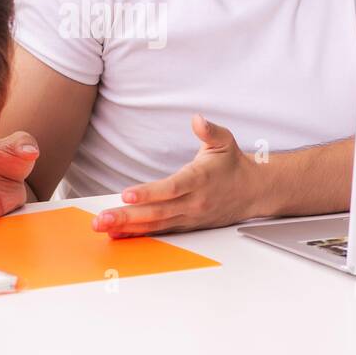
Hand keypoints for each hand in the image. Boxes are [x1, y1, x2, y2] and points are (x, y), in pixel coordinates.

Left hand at [94, 114, 260, 237]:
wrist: (253, 193)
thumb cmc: (233, 166)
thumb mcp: (225, 142)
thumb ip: (210, 131)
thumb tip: (198, 120)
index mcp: (200, 180)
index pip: (172, 188)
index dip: (149, 193)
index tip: (126, 195)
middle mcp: (193, 202)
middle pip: (157, 212)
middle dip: (127, 216)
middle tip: (102, 219)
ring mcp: (189, 217)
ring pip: (155, 225)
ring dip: (127, 227)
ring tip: (103, 227)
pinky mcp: (185, 225)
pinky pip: (159, 231)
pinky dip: (138, 234)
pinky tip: (118, 234)